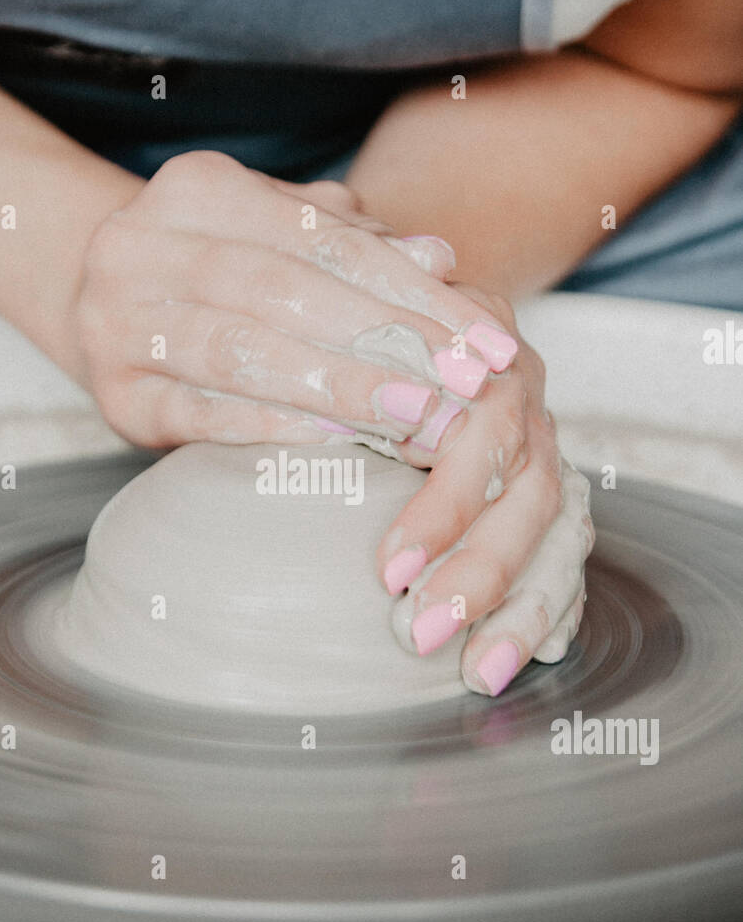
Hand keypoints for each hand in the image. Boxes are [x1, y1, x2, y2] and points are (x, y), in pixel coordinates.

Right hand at [72, 151, 510, 448]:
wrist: (95, 304)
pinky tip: (340, 442)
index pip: (322, 238)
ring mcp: (115, 323)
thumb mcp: (279, 233)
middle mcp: (140, 245)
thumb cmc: (218, 268)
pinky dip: (275, 428)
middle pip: (283, 291)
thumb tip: (441, 259)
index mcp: (194, 186)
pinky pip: (202, 415)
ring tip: (418, 417)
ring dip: (340, 387)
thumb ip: (354, 241)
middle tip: (463, 387)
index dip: (410, 290)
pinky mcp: (115, 398)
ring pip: (242, 352)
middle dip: (384, 340)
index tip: (484, 339)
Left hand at [377, 288, 594, 694]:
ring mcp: (545, 452)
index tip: (386, 570)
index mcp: (483, 354)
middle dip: (477, 575)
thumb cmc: (360, 319)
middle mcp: (526, 404)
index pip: (482, 434)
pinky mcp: (548, 498)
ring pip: (557, 534)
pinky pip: (568, 558)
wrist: (414, 315)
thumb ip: (359, 284)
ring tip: (479, 671)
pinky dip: (556, 607)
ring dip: (519, 607)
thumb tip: (384, 249)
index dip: (443, 506)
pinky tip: (537, 653)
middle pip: (527, 495)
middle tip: (419, 634)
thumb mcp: (354, 297)